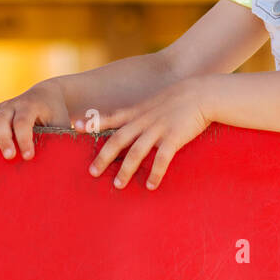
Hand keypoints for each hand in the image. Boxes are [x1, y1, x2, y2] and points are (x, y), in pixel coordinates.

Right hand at [0, 81, 69, 160]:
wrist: (46, 95)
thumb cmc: (55, 115)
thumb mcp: (60, 123)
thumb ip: (58, 137)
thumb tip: (59, 157)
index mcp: (32, 106)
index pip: (24, 121)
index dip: (24, 139)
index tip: (28, 156)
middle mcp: (14, 104)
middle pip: (3, 119)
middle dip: (4, 138)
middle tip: (9, 156)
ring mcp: (2, 106)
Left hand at [86, 77, 212, 190]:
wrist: (203, 94)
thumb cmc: (180, 99)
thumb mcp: (156, 102)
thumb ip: (143, 112)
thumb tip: (133, 123)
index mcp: (138, 111)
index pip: (111, 117)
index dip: (93, 122)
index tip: (76, 126)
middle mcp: (144, 120)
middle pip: (118, 140)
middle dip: (103, 156)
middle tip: (92, 172)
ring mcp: (158, 128)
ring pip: (136, 152)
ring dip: (126, 170)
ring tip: (118, 185)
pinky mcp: (174, 137)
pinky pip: (162, 158)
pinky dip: (155, 173)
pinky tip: (150, 186)